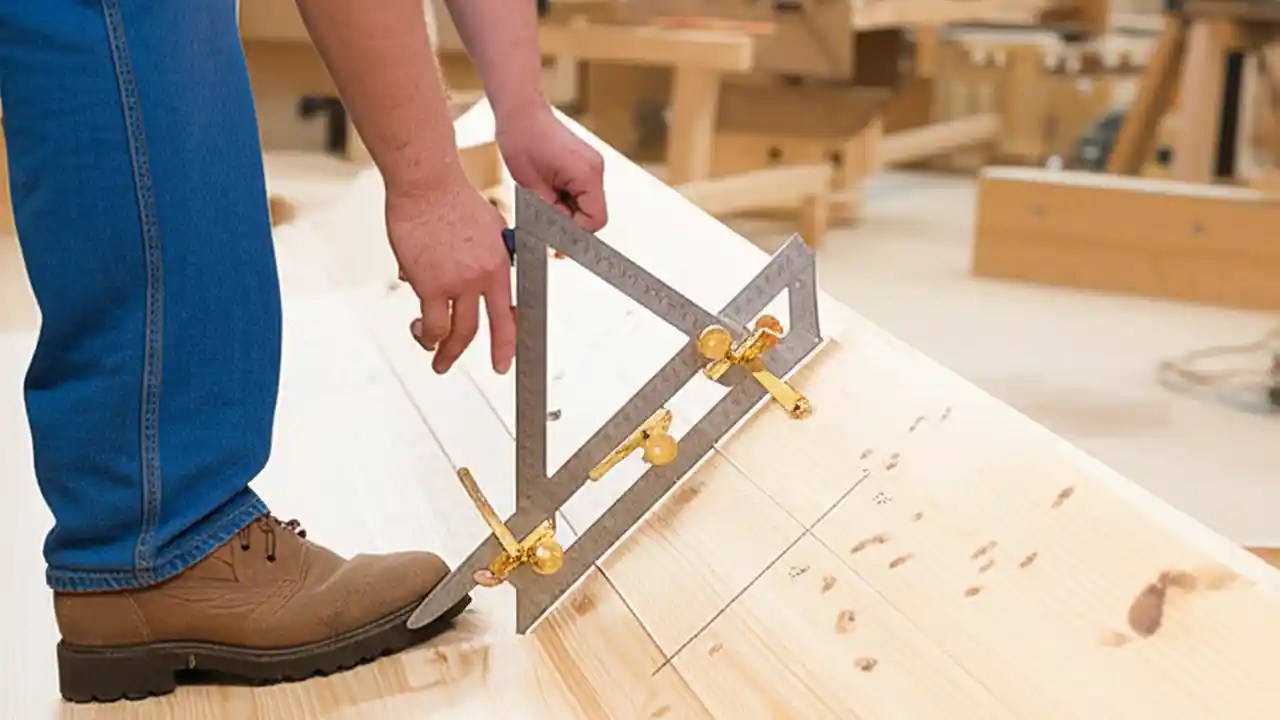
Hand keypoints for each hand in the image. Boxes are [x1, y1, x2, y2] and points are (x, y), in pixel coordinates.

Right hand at [386, 171, 515, 374]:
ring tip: (435, 357)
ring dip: (443, 351)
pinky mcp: (429, 283)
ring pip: (453, 332)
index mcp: (498, 265)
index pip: (508, 313)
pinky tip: (420, 332)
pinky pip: (431, 321)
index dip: (507, 342)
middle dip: (466, 353)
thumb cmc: (451, 198)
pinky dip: (425, 333)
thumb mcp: (489, 226)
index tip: (503, 361)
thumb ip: (491, 254)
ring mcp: (456, 282)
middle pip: (479, 329)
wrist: (427, 184)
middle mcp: (481, 278)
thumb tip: (478, 274)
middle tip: (455, 365)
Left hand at [496, 105, 606, 230]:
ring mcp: (591, 166)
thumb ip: (550, 214)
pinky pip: (581, 192)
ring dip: (566, 210)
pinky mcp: (583, 165)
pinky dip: (566, 199)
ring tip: (542, 201)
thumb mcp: (532, 187)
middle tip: (544, 222)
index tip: (555, 238)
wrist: (521, 112)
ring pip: (586, 204)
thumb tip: (557, 237)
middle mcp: (595, 170)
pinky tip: (547, 192)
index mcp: (587, 175)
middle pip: (593, 213)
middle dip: (569, 222)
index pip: (594, 220)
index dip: (574, 233)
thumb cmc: (523, 140)